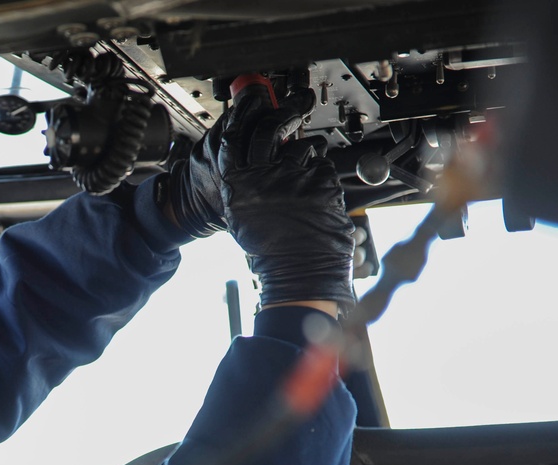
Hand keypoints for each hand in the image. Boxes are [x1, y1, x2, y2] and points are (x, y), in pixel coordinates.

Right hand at [167, 87, 355, 310]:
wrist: (300, 273)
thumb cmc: (272, 250)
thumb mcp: (243, 214)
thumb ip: (245, 181)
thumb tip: (257, 151)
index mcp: (236, 187)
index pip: (234, 136)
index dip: (244, 112)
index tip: (253, 98)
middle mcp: (261, 180)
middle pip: (269, 128)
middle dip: (283, 110)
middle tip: (294, 104)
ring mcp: (292, 180)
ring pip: (301, 145)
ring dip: (307, 148)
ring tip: (309, 163)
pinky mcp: (320, 184)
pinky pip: (322, 165)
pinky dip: (323, 173)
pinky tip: (319, 191)